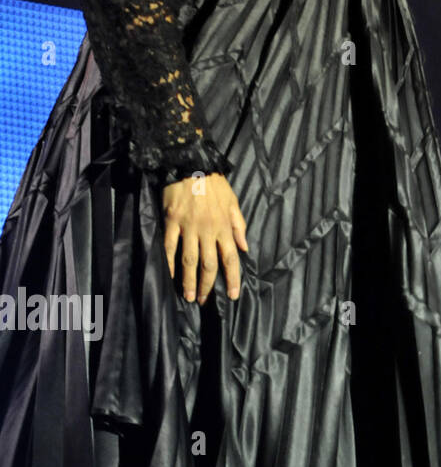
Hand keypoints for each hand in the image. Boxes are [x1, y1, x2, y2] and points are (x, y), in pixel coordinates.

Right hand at [161, 173, 247, 303]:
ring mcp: (188, 227)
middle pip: (208, 264)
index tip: (232, 295)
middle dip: (207, 285)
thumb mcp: (233, 202)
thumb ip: (238, 225)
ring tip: (187, 297)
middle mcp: (208, 230)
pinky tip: (169, 276)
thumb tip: (244, 247)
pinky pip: (169, 246)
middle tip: (203, 301)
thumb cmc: (214, 183)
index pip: (231, 258)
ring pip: (189, 260)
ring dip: (188, 281)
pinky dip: (169, 263)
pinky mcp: (172, 222)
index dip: (232, 278)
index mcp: (224, 226)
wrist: (191, 164)